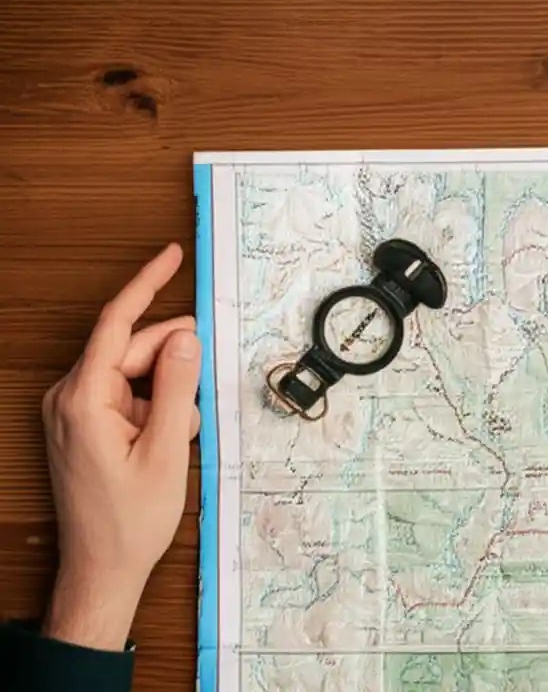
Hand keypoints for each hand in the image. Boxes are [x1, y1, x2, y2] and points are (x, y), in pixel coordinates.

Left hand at [40, 244, 201, 650]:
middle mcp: (70, 397)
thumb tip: (186, 336)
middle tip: (201, 394)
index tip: (172, 255)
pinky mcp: (82, 424)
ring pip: (134, 372)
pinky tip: (167, 440)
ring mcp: (73, 411)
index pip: (117, 324)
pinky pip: (127, 394)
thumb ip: (179, 388)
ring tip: (180, 436)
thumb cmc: (131, 519)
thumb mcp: (168, 450)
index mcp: (83, 399)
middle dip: (173, 363)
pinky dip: (155, 408)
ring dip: (167, 393)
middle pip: (132, 349)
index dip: (147, 284)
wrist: (102, 569)